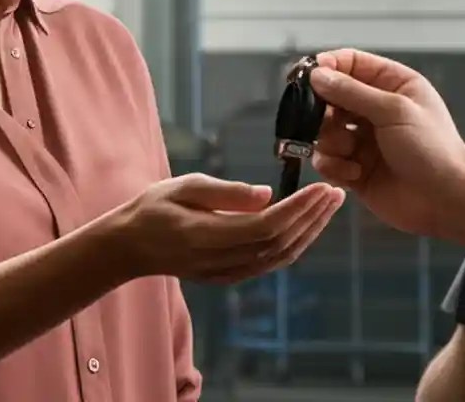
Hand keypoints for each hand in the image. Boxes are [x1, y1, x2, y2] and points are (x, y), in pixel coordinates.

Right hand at [111, 173, 344, 283]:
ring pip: (280, 257)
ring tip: (328, 207)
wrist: (129, 247)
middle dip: (312, 217)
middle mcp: (221, 261)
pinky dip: (294, 243)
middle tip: (335, 192)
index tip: (321, 187)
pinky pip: (271, 263)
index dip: (299, 208)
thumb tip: (269, 194)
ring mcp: (227, 274)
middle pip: (280, 243)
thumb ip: (226, 193)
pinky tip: (307, 225)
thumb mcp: (183, 187)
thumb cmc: (153, 208)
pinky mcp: (230, 276)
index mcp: (207, 237)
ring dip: (309, 232)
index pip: (267, 226)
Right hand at [307, 49, 464, 244]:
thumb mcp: (393, 111)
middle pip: (329, 96)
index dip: (327, 66)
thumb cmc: (432, 150)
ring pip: (323, 130)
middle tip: (326, 121)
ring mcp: (363, 139)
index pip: (350, 63)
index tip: (306, 76)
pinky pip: (326, 159)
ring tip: (352, 152)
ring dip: (331, 141)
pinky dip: (335, 166)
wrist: (445, 202)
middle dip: (322, 111)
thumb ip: (352, 91)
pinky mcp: (354, 168)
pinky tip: (356, 174)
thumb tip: (317, 75)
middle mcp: (375, 109)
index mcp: (392, 85)